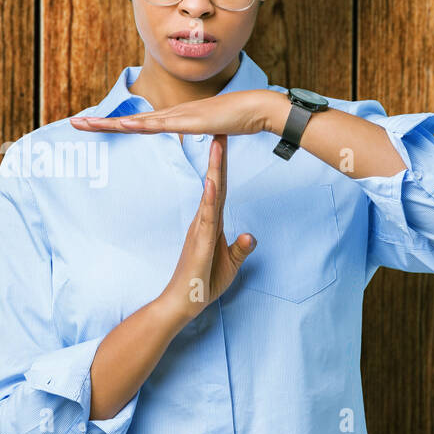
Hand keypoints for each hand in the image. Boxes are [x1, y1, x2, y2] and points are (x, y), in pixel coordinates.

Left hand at [69, 88, 284, 138]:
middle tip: (73, 122)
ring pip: (138, 122)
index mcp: (177, 119)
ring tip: (84, 123)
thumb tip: (204, 137)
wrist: (258, 108)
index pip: (140, 124)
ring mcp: (180, 116)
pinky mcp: (190, 121)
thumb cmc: (241, 118)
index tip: (96, 125)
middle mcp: (173, 115)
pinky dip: (140, 126)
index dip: (117, 125)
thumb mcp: (216, 130)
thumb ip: (206, 132)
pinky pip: (161, 126)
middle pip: (130, 120)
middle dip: (101, 122)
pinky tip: (123, 125)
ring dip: (110, 123)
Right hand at [161, 135, 253, 320]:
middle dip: (218, 158)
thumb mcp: (230, 264)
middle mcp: (203, 221)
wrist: (183, 303)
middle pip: (214, 184)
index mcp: (210, 223)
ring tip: (217, 146)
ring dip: (214, 170)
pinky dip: (209, 199)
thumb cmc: (203, 284)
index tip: (224, 144)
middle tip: (221, 130)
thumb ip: (240, 250)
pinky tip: (211, 182)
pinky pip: (206, 217)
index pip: (219, 189)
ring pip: (209, 194)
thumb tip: (250, 235)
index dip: (222, 168)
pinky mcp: (200, 243)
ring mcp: (200, 230)